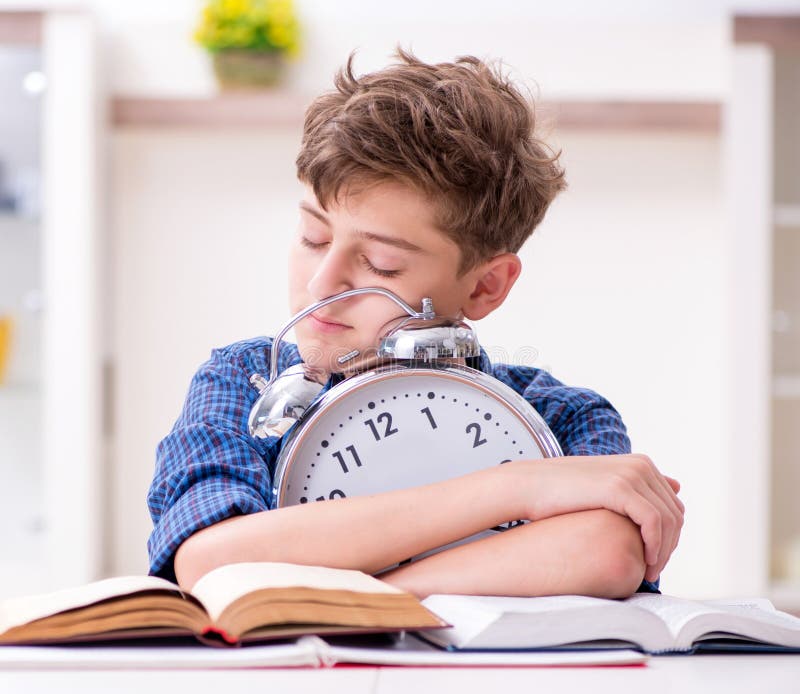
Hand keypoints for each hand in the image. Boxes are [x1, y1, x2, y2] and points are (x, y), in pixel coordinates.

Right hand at [503, 454, 683, 582]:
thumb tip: (674, 487)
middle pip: (675, 514)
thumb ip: (635, 489)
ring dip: (664, 551)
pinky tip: (645, 561)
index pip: (673, 505)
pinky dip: (655, 545)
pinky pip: (653, 522)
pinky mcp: (620, 488)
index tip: (655, 558)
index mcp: (641, 464)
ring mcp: (632, 474)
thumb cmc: (561, 493)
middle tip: (654, 570)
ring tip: (650, 571)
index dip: (671, 536)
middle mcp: (641, 465)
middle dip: (670, 546)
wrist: (531, 485)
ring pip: (668, 520)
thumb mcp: (603, 487)